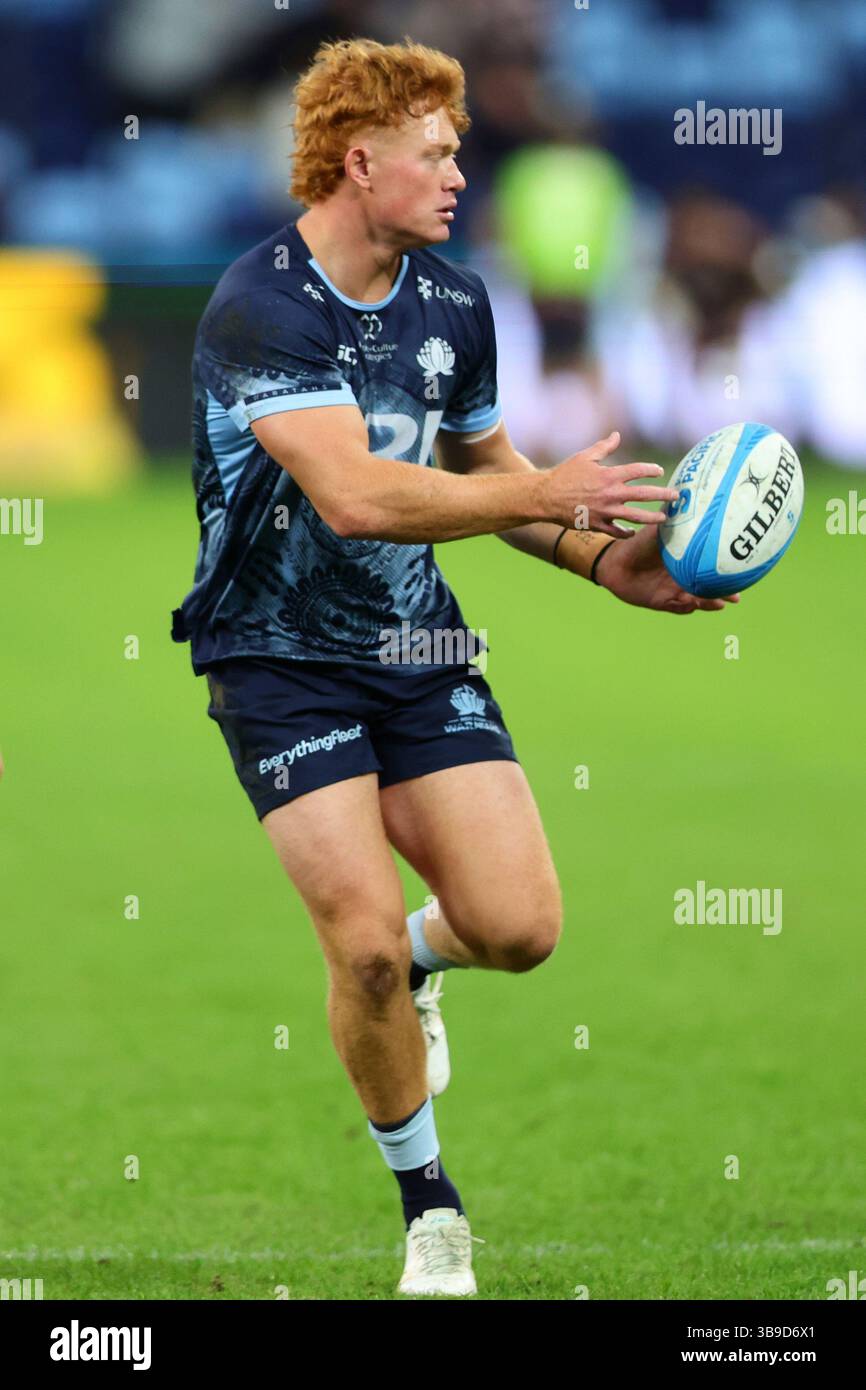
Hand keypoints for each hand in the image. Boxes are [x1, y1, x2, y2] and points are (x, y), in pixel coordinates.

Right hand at [546, 430, 678, 537]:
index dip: (652, 470)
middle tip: (676, 497)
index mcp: (609, 475)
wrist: (546, 497)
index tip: (661, 471)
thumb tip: (617, 435)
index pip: (638, 471)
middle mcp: (611, 494)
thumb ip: (605, 447)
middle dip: (663, 495)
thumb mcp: (585, 457)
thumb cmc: (565, 475)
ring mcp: (605, 511)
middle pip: (644, 495)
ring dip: (653, 518)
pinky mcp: (597, 525)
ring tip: (664, 519)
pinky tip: (633, 532)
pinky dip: (626, 533)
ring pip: (636, 517)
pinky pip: (617, 532)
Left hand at [594, 525, 741, 613]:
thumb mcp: (659, 531)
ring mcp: (675, 592)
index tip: (745, 568)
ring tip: (722, 601)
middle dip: (725, 592)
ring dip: (709, 602)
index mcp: (688, 562)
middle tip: (738, 593)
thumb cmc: (639, 544)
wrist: (615, 562)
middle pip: (710, 588)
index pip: (712, 568)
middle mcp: (685, 578)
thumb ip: (675, 518)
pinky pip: (678, 608)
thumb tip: (687, 492)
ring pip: (697, 600)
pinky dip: (687, 607)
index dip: (728, 570)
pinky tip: (695, 604)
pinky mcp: (663, 603)